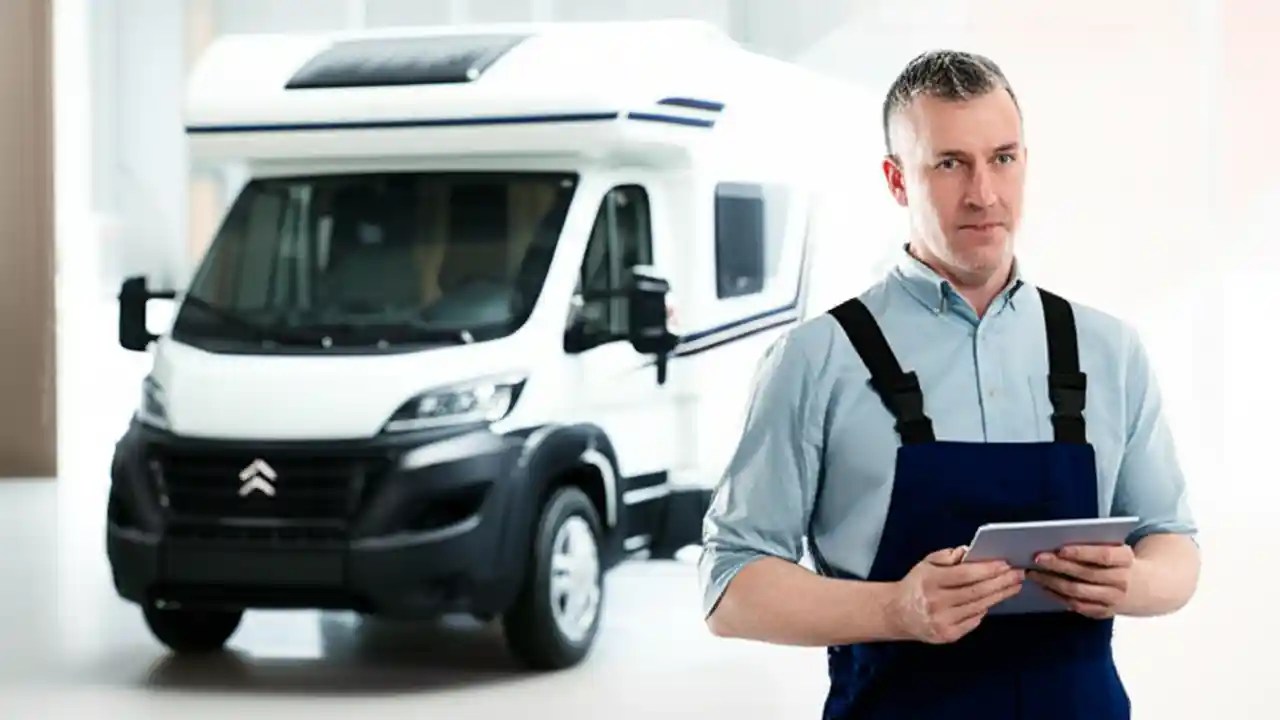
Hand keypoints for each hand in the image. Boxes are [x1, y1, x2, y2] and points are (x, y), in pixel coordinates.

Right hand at [889, 547, 1024, 643]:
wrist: (897, 613)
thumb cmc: (916, 584)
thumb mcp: (926, 563)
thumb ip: (948, 556)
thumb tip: (970, 552)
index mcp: (929, 580)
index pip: (965, 574)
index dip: (987, 569)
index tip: (1005, 564)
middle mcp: (935, 602)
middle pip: (976, 592)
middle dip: (1001, 582)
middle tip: (1018, 574)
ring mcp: (942, 621)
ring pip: (978, 607)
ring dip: (999, 595)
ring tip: (1013, 586)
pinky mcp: (947, 635)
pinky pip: (973, 621)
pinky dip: (984, 609)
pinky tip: (993, 600)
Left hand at [1028, 544, 1134, 618]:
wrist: (1146, 588)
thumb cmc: (1119, 561)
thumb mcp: (1116, 547)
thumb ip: (1094, 543)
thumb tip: (1058, 539)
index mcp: (1126, 559)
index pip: (1104, 556)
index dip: (1082, 552)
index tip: (1060, 548)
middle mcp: (1122, 581)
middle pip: (1086, 574)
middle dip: (1058, 566)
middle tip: (1037, 558)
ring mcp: (1114, 600)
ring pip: (1078, 592)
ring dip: (1052, 582)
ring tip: (1034, 573)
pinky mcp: (1104, 612)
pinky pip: (1077, 606)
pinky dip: (1058, 596)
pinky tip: (1044, 587)